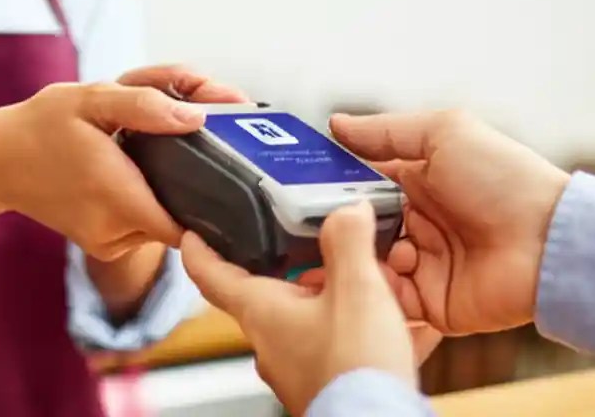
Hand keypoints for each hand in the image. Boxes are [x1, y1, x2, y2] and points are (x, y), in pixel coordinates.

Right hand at [0, 67, 243, 261]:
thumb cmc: (43, 125)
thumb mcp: (92, 98)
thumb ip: (146, 106)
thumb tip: (199, 118)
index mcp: (118, 196)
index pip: (191, 222)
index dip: (217, 199)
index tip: (229, 165)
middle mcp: (116, 231)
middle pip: (182, 215)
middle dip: (193, 177)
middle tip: (190, 133)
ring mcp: (109, 244)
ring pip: (165, 221)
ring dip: (169, 188)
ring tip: (150, 149)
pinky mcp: (105, 246)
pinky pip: (145, 225)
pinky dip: (149, 199)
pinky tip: (134, 169)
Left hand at [181, 202, 415, 416]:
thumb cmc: (354, 369)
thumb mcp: (357, 289)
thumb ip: (349, 242)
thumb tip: (347, 210)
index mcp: (262, 314)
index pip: (211, 276)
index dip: (198, 250)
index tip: (190, 233)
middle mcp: (272, 343)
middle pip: (274, 291)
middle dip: (304, 267)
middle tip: (330, 244)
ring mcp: (297, 367)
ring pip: (314, 318)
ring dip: (343, 299)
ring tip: (382, 284)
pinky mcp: (327, 384)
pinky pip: (343, 346)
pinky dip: (368, 330)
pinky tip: (404, 325)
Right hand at [330, 111, 570, 335]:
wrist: (550, 244)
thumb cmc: (506, 179)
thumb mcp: (445, 134)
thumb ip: (385, 131)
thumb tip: (335, 123)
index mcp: (420, 184)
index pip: (361, 188)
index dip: (332, 189)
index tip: (298, 190)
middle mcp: (419, 225)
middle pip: (360, 230)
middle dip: (335, 230)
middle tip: (307, 229)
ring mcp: (424, 267)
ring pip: (368, 265)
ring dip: (353, 260)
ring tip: (340, 253)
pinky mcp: (432, 305)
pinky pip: (389, 301)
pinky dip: (374, 291)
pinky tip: (366, 278)